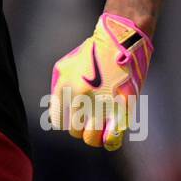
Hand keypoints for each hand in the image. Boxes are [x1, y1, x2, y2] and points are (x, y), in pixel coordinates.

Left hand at [48, 12, 153, 150]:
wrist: (121, 40)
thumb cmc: (92, 53)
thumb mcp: (66, 65)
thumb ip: (59, 88)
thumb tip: (58, 112)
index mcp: (65, 88)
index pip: (58, 120)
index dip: (66, 119)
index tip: (74, 115)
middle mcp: (81, 99)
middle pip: (75, 130)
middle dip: (81, 126)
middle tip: (89, 118)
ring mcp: (102, 105)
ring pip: (91, 138)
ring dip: (95, 135)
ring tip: (99, 127)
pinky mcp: (122, 108)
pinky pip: (112, 137)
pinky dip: (110, 140)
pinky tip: (111, 135)